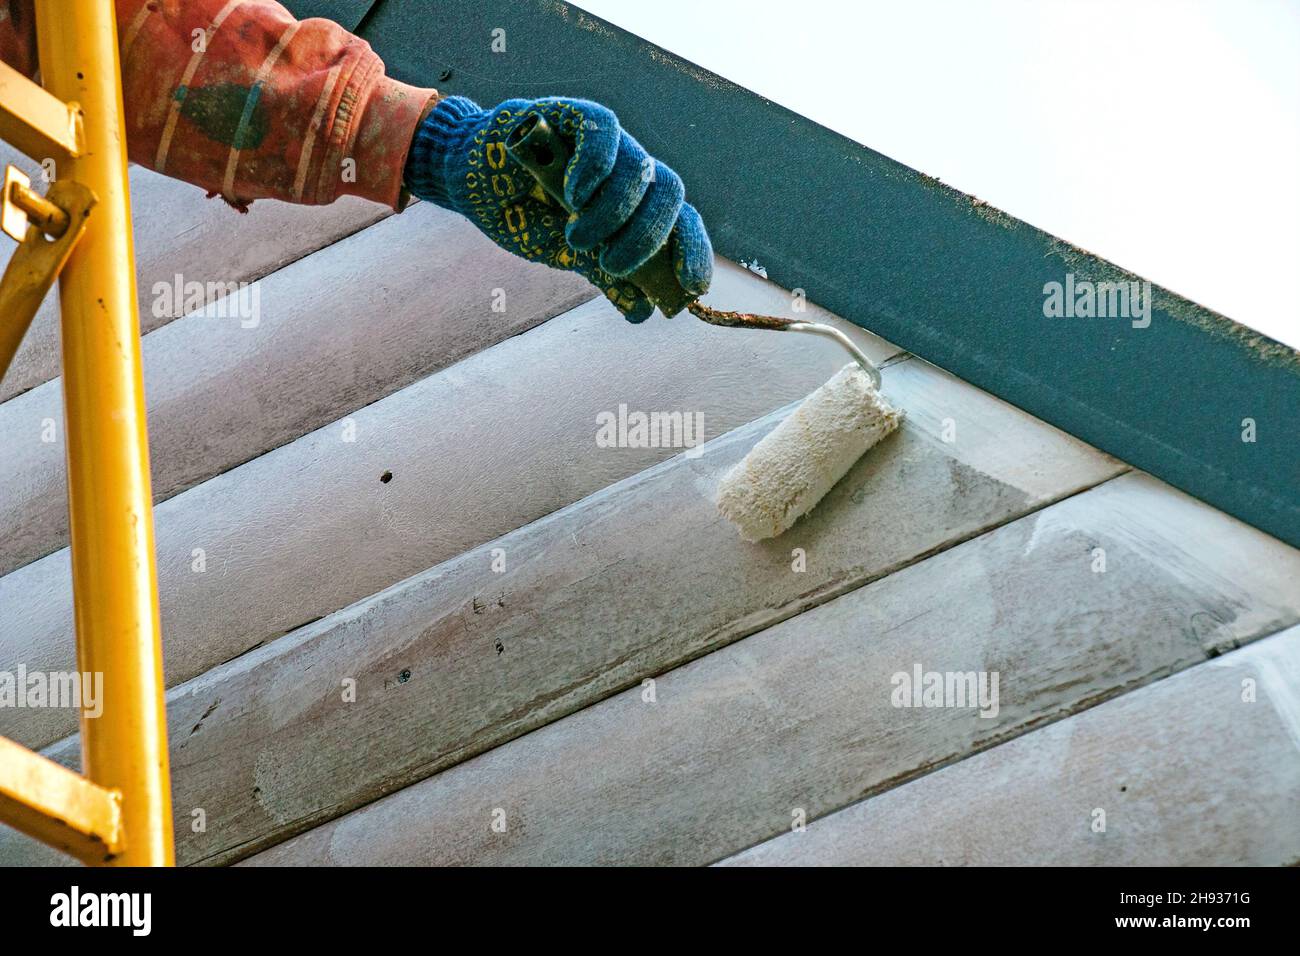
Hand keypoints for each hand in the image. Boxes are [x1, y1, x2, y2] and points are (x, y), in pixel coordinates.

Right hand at [404, 95, 711, 322]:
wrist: (475, 185)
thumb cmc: (526, 216)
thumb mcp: (566, 255)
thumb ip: (605, 276)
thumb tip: (642, 311)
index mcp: (639, 205)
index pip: (683, 222)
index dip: (694, 253)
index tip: (691, 289)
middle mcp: (630, 171)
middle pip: (670, 193)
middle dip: (648, 237)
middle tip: (614, 265)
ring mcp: (607, 141)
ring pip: (639, 168)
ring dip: (613, 213)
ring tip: (575, 238)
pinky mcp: (575, 114)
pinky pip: (603, 131)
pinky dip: (594, 167)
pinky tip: (573, 195)